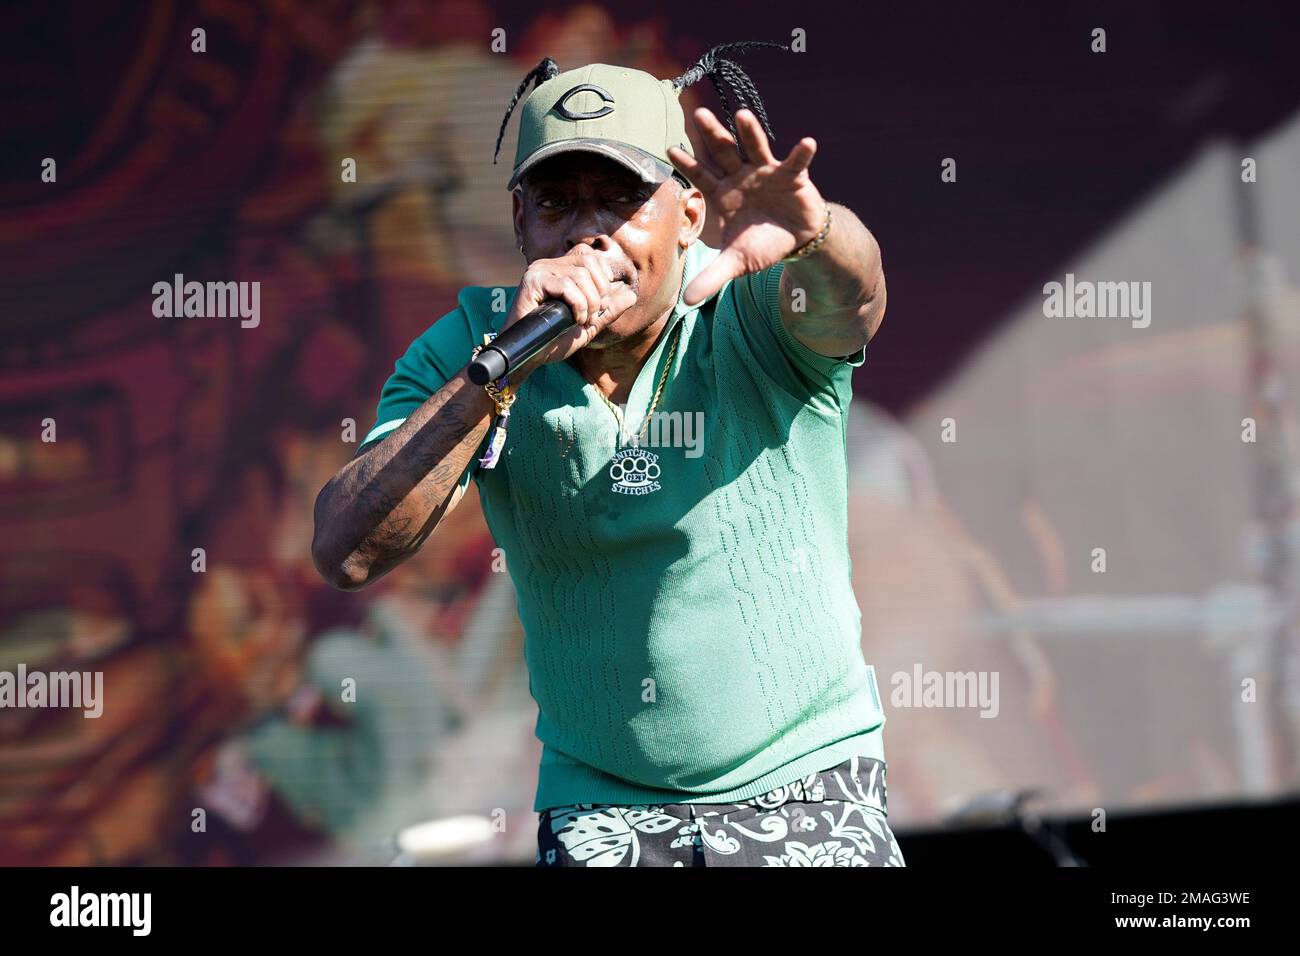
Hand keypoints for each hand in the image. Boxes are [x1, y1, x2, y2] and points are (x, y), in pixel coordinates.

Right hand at [502, 243, 638, 381]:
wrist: (528, 356)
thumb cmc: (552, 341)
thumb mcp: (588, 324)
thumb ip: (608, 309)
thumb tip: (632, 295)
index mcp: (560, 269)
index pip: (591, 256)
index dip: (603, 277)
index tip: (598, 304)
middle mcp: (549, 265)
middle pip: (589, 261)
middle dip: (599, 292)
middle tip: (590, 315)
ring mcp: (539, 271)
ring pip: (580, 274)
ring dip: (588, 303)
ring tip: (580, 320)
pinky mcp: (532, 281)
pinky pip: (566, 285)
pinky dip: (577, 305)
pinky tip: (573, 319)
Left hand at [668, 106, 827, 305]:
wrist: (795, 240)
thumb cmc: (761, 244)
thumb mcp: (736, 263)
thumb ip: (712, 278)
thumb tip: (686, 304)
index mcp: (723, 194)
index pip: (701, 176)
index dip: (687, 164)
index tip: (670, 149)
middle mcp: (741, 176)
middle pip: (724, 153)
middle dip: (712, 135)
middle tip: (698, 114)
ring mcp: (766, 172)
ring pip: (756, 148)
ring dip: (750, 132)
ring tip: (742, 115)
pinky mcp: (793, 175)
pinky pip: (797, 162)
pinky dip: (802, 153)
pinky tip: (808, 143)